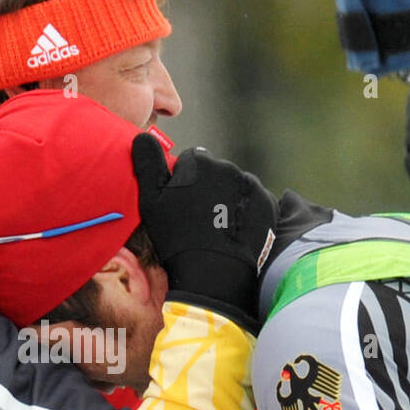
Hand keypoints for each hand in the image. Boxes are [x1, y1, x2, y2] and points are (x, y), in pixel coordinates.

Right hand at [132, 134, 276, 332]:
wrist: (213, 274)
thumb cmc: (176, 238)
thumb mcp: (151, 202)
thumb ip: (147, 164)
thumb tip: (142, 136)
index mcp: (199, 161)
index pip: (189, 162)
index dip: (182, 184)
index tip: (181, 207)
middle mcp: (229, 167)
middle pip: (215, 174)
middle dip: (207, 189)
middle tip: (198, 220)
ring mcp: (252, 186)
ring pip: (234, 188)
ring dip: (227, 201)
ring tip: (217, 229)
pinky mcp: (268, 205)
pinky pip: (252, 204)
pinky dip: (245, 214)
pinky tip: (233, 233)